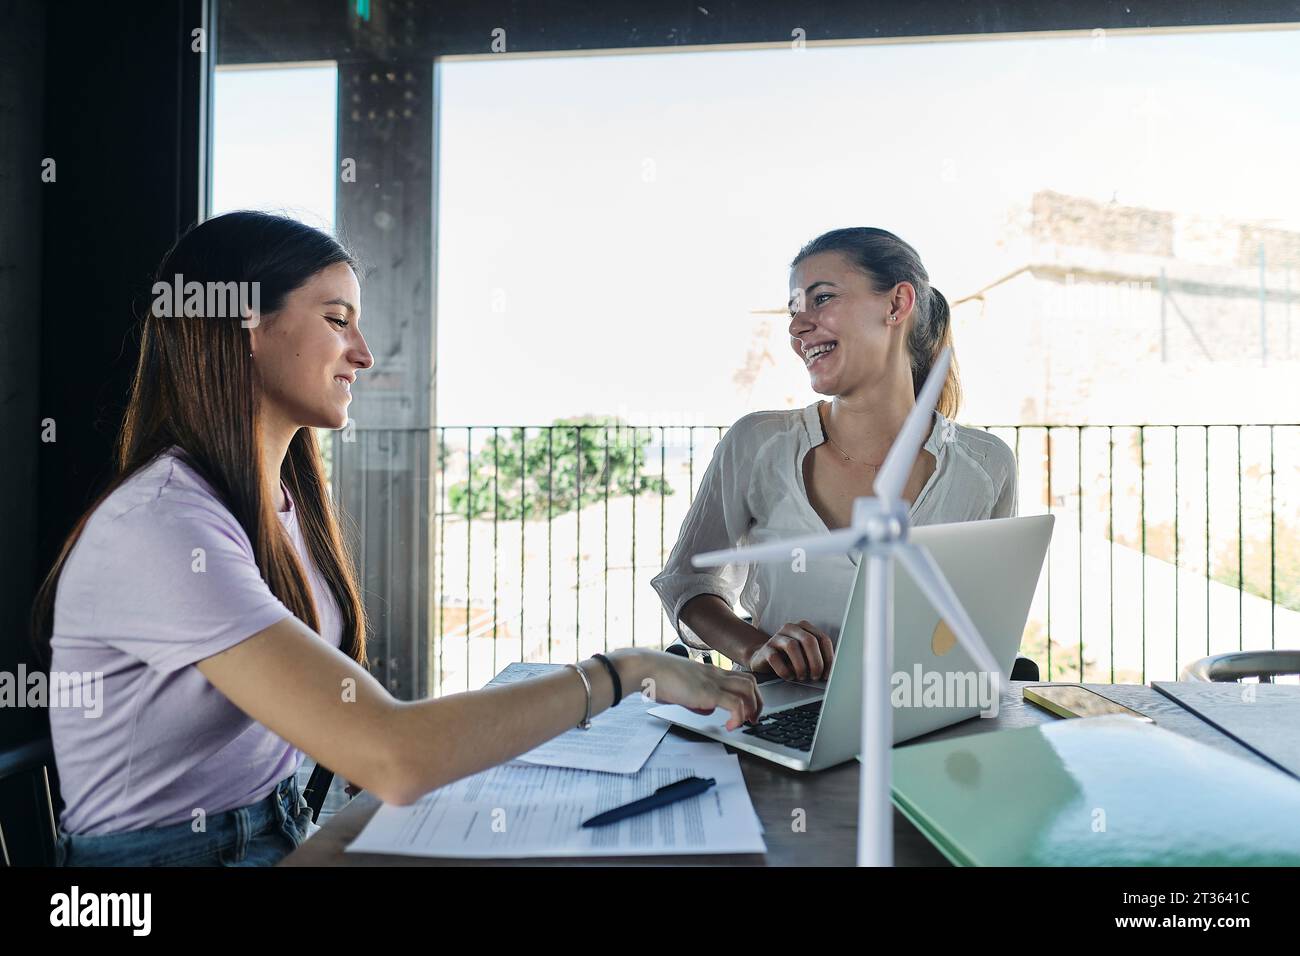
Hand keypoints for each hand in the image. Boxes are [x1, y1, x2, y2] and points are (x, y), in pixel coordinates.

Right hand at [617, 649, 761, 730]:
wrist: (646, 668)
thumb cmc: (657, 677)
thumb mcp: (681, 690)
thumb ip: (697, 699)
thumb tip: (707, 710)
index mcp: (709, 672)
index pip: (739, 678)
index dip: (748, 694)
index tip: (748, 709)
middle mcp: (714, 674)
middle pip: (750, 682)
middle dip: (757, 702)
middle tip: (753, 718)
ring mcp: (713, 682)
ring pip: (748, 689)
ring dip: (752, 708)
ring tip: (745, 723)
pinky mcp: (708, 692)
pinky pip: (735, 704)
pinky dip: (738, 717)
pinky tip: (729, 727)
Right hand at [746, 621, 833, 681]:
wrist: (764, 658)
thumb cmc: (790, 658)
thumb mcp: (806, 654)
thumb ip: (819, 657)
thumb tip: (832, 672)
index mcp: (805, 627)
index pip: (823, 639)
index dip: (828, 658)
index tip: (828, 674)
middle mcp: (791, 628)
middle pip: (809, 641)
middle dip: (816, 662)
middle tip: (816, 676)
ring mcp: (776, 637)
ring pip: (792, 646)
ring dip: (801, 666)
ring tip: (802, 676)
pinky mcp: (765, 649)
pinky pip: (776, 658)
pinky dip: (785, 671)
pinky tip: (789, 676)